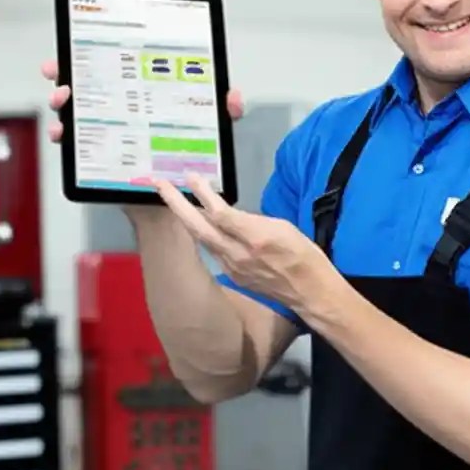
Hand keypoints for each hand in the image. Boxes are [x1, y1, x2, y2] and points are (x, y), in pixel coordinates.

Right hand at [40, 59, 244, 142]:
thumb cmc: (190, 161)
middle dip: (68, 72)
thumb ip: (223, 113)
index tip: (84, 42)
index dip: (100, 52)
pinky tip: (63, 134)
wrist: (177, 204)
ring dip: (63, 101)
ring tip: (64, 99)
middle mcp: (121, 109)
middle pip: (88, 83)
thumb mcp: (210, 132)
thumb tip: (232, 97)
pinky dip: (65, 136)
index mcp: (145, 95)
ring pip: (76, 109)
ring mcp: (107, 130)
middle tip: (61, 71)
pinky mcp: (98, 155)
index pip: (120, 66)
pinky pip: (75, 143)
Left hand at [152, 173, 340, 313]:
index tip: (190, 176)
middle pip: (199, 227)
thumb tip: (227, 215)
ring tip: (173, 200)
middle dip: (177, 204)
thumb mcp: (284, 228)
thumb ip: (252, 221)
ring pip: (203, 239)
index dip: (202, 194)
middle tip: (160, 184)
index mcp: (255, 238)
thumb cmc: (304, 255)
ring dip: (186, 218)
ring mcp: (233, 267)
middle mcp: (238, 254)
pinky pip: (213, 250)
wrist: (309, 292)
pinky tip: (199, 224)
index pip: (220, 213)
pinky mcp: (234, 276)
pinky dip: (203, 233)